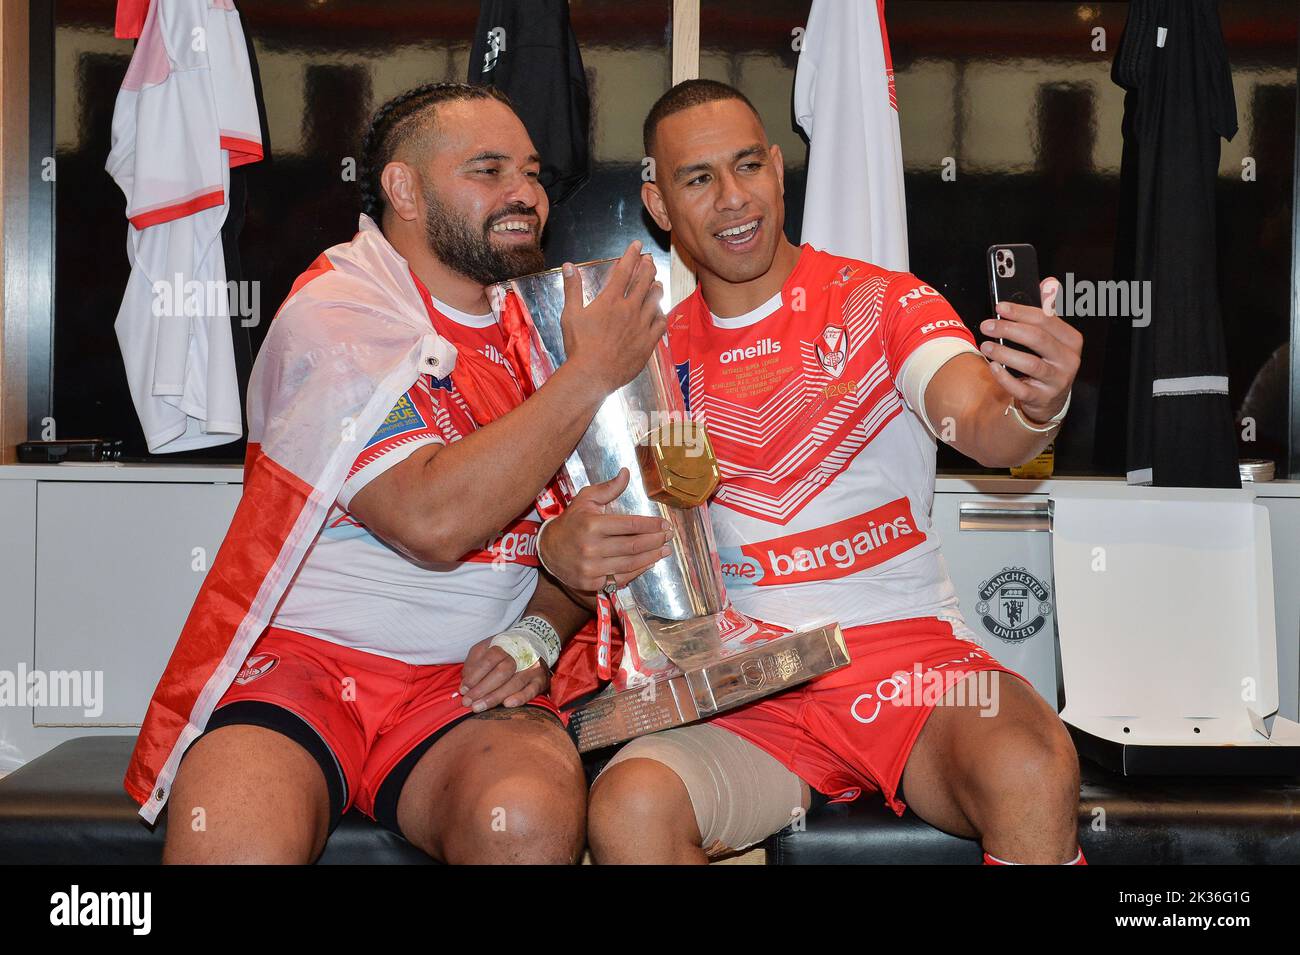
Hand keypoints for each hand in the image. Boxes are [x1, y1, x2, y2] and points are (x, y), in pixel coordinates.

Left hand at [458, 636, 549, 711]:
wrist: (534, 644)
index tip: (464, 689)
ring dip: (495, 697)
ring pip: (514, 683)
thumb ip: (474, 662)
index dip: (475, 675)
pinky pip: (532, 690)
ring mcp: (532, 668)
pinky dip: (520, 698)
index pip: (489, 660)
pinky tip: (507, 704)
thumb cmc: (504, 651)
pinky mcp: (540, 680)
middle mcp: (520, 655)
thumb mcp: (486, 648)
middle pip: (501, 672)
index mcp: (505, 645)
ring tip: (479, 707)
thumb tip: (465, 683)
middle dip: (483, 689)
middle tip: (468, 702)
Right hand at [540, 468, 672, 591]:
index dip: (651, 525)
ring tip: (665, 550)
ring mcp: (592, 567)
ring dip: (652, 557)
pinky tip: (649, 563)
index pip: (630, 525)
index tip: (665, 524)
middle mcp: (592, 547)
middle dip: (656, 541)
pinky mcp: (592, 582)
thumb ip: (609, 488)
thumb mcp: (586, 499)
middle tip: (669, 536)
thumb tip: (626, 472)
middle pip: (634, 545)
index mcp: (592, 525)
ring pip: (631, 563)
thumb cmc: (571, 521)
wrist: (548, 550)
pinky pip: (621, 578)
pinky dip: (638, 571)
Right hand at [560, 240, 666, 395]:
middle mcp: (629, 309)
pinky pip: (661, 323)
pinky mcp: (648, 342)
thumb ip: (572, 289)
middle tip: (648, 261)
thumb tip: (569, 266)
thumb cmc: (579, 346)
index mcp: (610, 300)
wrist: (593, 375)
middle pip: (644, 281)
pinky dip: (661, 314)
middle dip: (647, 267)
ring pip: (655, 299)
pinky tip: (660, 312)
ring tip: (657, 283)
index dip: (631, 255)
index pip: (624, 270)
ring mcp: (641, 325)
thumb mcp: (570, 315)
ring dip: (656, 288)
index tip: (637, 245)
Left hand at [978, 277, 1082, 423]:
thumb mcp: (1051, 337)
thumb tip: (1047, 282)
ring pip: (1030, 364)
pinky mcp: (1042, 398)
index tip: (1000, 307)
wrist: (1050, 399)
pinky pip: (1021, 388)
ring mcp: (1057, 380)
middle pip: (1037, 339)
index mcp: (1070, 339)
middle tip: (987, 325)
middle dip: (1009, 329)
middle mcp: (1067, 360)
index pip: (1046, 320)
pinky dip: (1004, 377)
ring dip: (1004, 353)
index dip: (1021, 312)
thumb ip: (1047, 312)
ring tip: (985, 346)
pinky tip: (992, 367)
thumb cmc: (1047, 361)